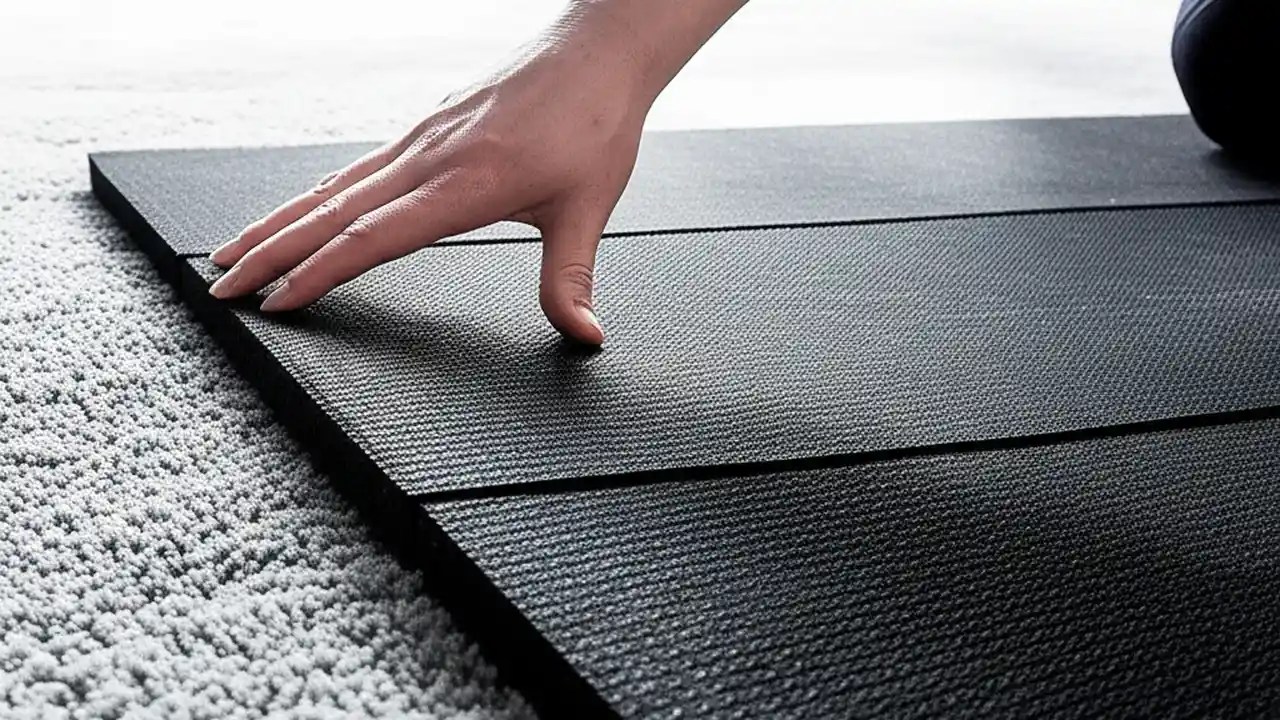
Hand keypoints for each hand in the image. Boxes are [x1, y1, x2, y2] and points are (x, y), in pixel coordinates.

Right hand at [208, 0, 746, 344]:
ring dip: (278, 221)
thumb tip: (584, 336)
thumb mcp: (588, 210)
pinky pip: (355, 168)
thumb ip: (571, 280)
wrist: (597, 52)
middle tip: (220, 287)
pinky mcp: (425, 127)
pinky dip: (315, 196)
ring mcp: (421, 139)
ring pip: (332, 186)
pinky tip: (301, 211)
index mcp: (464, 185)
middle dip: (268, 252)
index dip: (318, 273)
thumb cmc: (595, 125)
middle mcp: (428, 158)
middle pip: (330, 211)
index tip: (275, 303)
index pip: (372, 238)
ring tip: (233, 252)